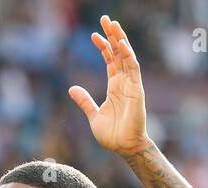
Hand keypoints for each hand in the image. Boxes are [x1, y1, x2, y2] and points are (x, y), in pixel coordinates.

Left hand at [68, 16, 151, 155]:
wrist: (124, 147)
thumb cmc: (112, 135)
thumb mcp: (93, 116)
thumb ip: (84, 101)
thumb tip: (71, 89)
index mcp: (114, 87)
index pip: (110, 61)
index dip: (103, 47)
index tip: (94, 35)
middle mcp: (124, 82)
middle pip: (119, 53)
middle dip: (113, 36)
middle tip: (106, 19)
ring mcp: (131, 85)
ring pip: (127, 56)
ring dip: (120, 39)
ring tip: (113, 24)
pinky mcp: (137, 90)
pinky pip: (133, 68)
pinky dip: (128, 55)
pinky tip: (120, 43)